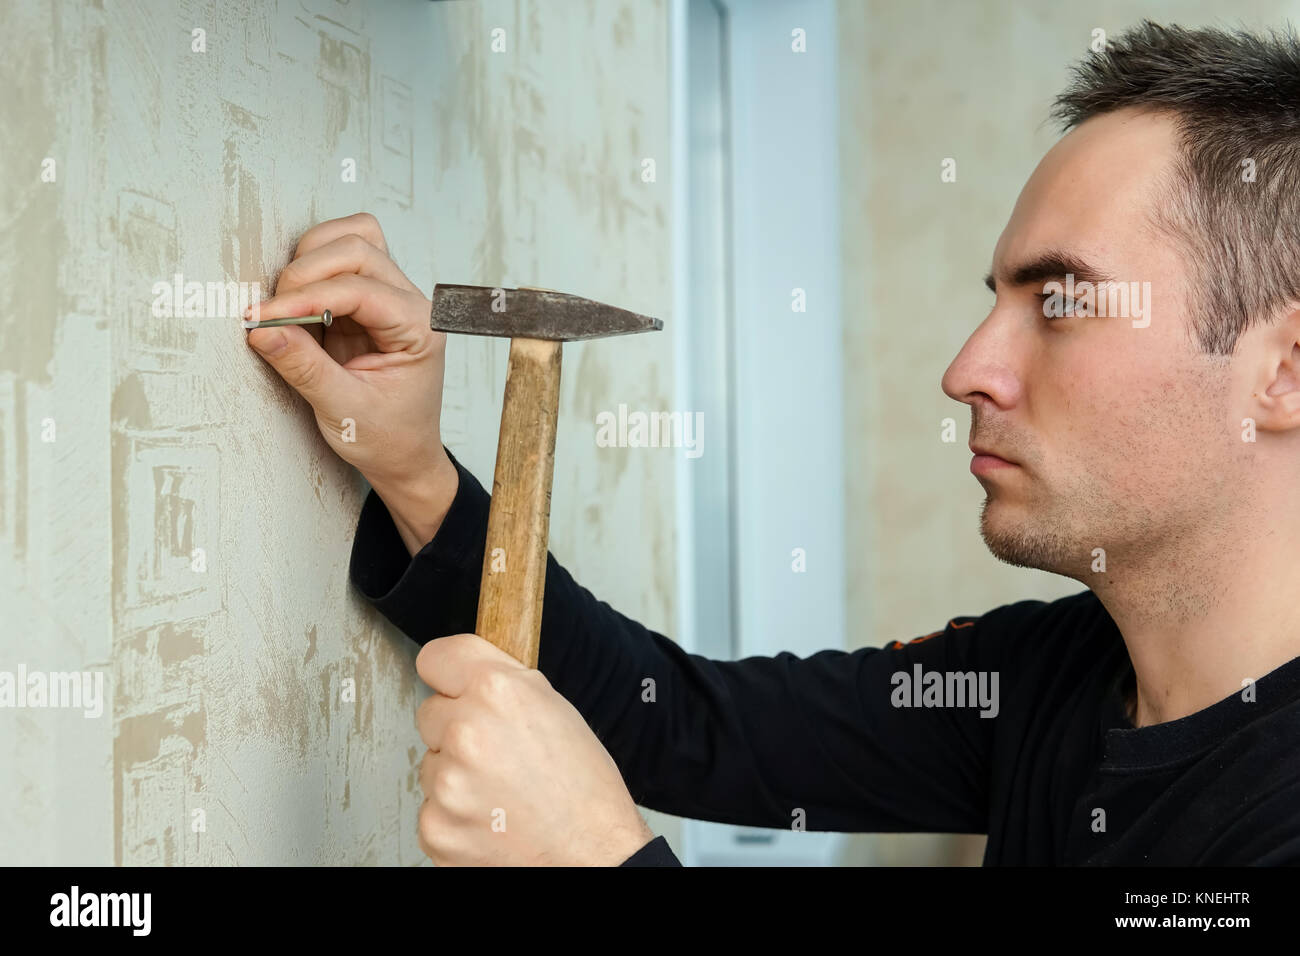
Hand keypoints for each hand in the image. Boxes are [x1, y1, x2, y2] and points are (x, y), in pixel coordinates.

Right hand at [246, 212, 456, 550]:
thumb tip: (262, 329)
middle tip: (270, 314)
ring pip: (353, 240)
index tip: (261, 318)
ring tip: (285, 304)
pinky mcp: (369, 299)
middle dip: (306, 272)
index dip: (305, 298)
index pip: (359, 289)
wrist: (404, 455)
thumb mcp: (343, 410)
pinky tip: (296, 304)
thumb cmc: (387, 437)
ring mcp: (392, 296)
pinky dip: (312, 268)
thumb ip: (304, 368)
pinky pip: (342, 259)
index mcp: (419, 328)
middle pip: (358, 248)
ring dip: (311, 259)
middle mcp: (412, 304)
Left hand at [414, 634, 654, 865]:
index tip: (453, 684)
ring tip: (502, 790)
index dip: (448, 673)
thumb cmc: (584, 788)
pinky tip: (493, 818)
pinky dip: (455, 814)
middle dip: (456, 727)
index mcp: (498, 691)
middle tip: (499, 751)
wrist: (592, 856)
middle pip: (429, 713)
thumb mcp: (555, 709)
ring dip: (456, 773)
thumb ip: (504, 682)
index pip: (435, 658)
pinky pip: (431, 806)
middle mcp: (467, 731)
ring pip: (430, 762)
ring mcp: (447, 782)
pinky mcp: (436, 826)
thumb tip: (466, 671)